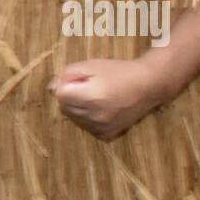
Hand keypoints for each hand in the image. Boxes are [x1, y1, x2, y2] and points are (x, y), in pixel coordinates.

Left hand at [49, 58, 169, 141]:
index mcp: (91, 97)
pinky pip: (87, 127)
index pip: (60, 95)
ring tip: (95, 96)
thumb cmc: (119, 72)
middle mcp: (95, 116)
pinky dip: (88, 118)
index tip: (77, 79)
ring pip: (75, 118)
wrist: (147, 86)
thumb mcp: (92, 65)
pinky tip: (100, 108)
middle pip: (65, 107)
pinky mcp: (108, 135)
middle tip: (86, 86)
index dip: (65, 84)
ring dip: (77, 107)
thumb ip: (69, 73)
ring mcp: (102, 128)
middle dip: (70, 96)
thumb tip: (52, 87)